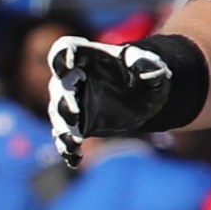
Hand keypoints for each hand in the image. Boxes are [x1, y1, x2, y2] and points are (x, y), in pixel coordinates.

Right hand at [44, 35, 178, 167]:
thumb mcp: (152, 67)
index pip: (65, 49)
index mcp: (86, 56)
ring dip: (63, 129)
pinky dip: (68, 149)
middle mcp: (72, 79)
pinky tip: (74, 160)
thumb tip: (148, 70)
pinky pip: (66, 137)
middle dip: (64, 101)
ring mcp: (72, 102)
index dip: (62, 56)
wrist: (143, 94)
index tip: (66, 66)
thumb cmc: (144, 72)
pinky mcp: (77, 125)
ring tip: (73, 143)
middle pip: (60, 87)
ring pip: (58, 115)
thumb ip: (147, 66)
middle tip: (73, 114)